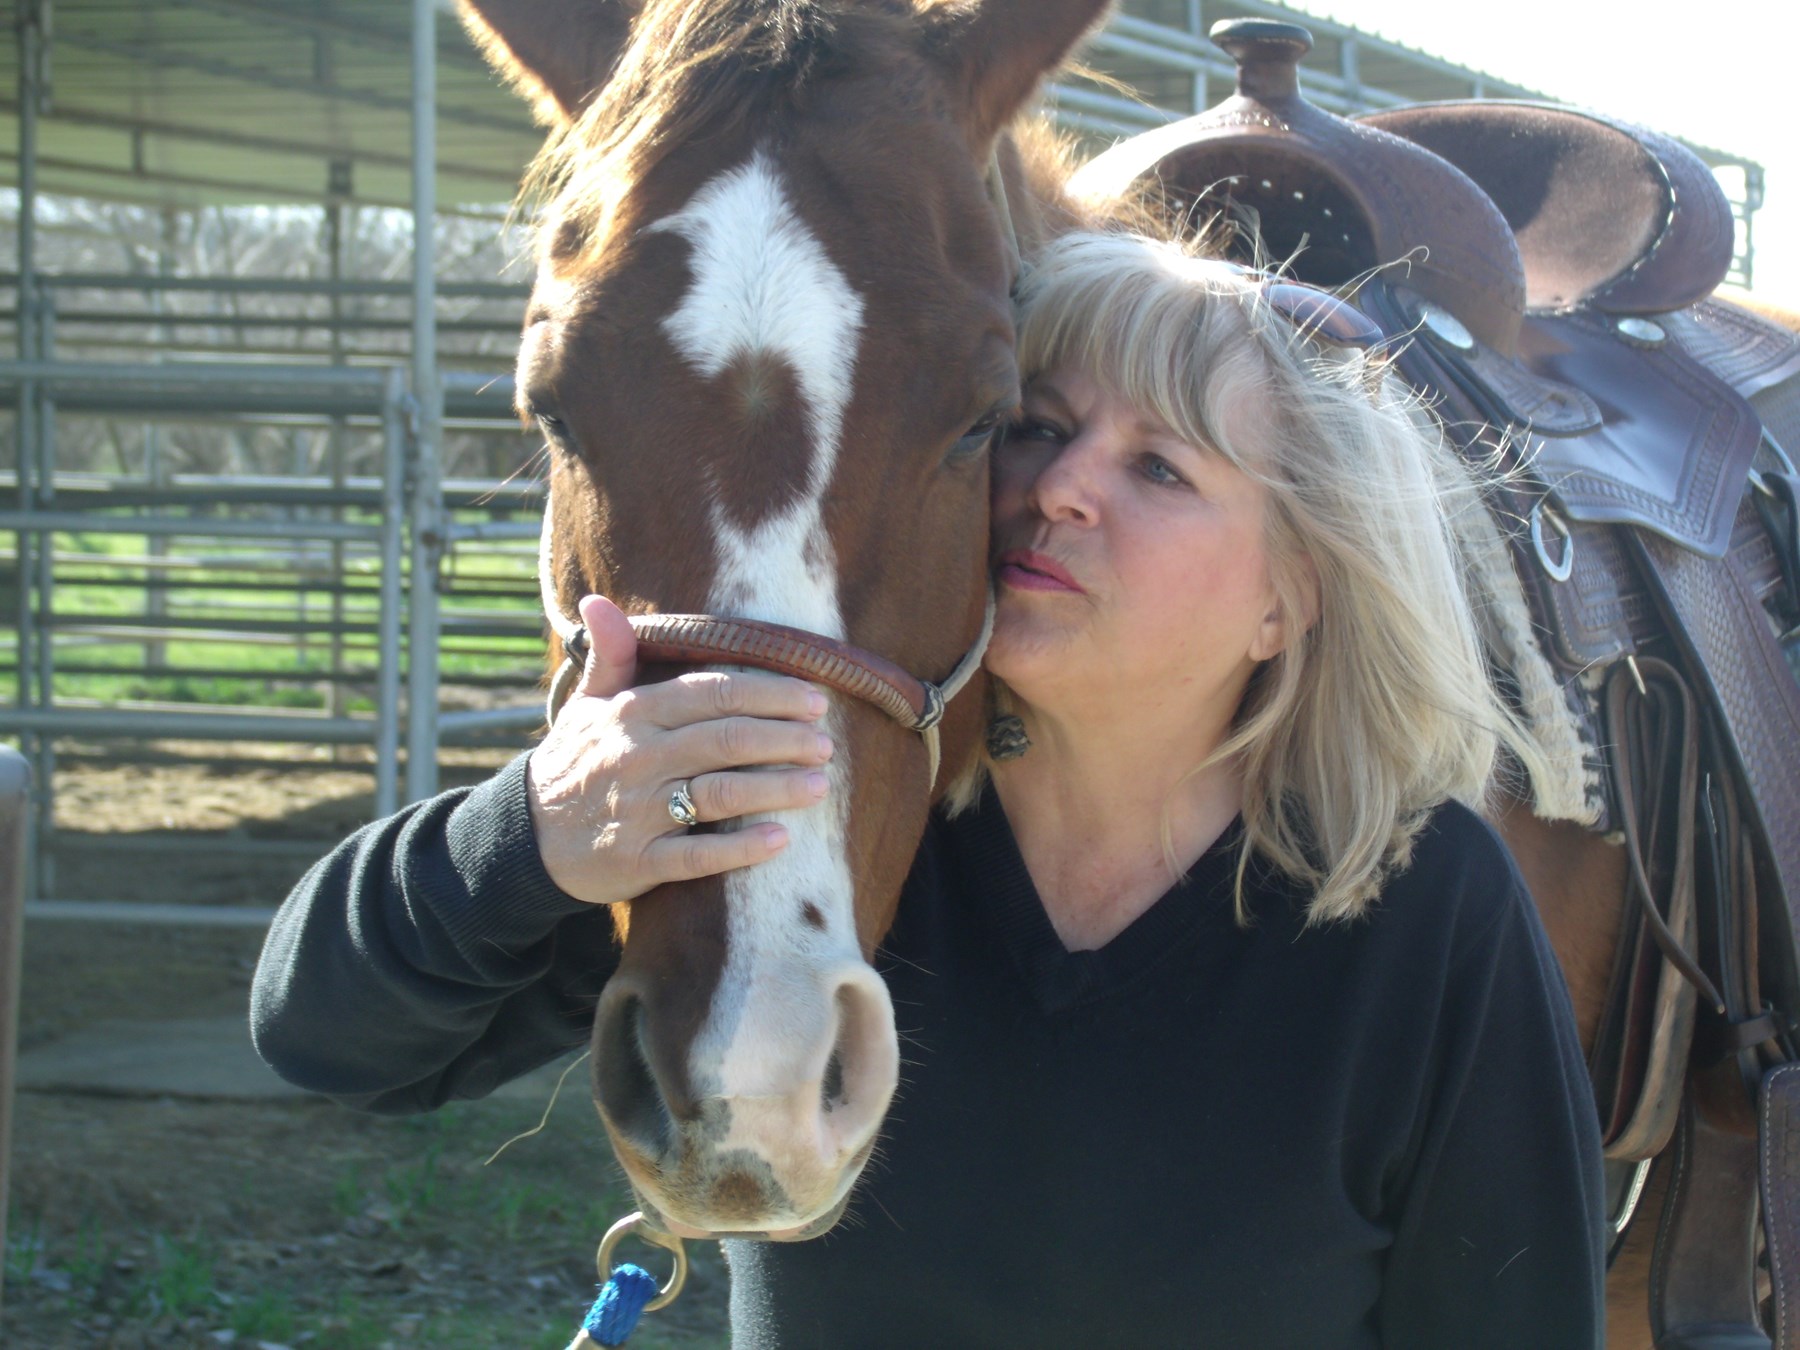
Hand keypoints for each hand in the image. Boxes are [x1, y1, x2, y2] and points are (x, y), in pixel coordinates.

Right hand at [526, 594, 833, 905]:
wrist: (528, 836)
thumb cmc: (576, 762)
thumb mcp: (586, 704)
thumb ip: (610, 655)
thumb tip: (598, 600)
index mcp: (633, 713)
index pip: (713, 693)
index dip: (770, 693)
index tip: (815, 699)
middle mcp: (638, 757)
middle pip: (726, 740)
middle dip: (785, 739)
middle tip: (826, 744)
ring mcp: (639, 811)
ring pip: (719, 794)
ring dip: (776, 789)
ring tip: (819, 786)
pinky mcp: (639, 861)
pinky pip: (697, 854)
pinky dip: (740, 848)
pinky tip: (780, 840)